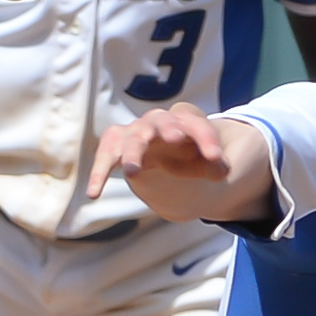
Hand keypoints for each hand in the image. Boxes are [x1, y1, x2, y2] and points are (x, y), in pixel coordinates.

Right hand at [86, 103, 229, 201]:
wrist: (166, 151)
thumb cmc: (189, 155)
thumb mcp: (207, 162)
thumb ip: (216, 165)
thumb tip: (221, 171)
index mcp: (184, 120)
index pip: (196, 124)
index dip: (207, 139)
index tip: (216, 159)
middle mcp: (158, 121)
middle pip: (161, 121)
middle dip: (168, 129)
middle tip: (175, 138)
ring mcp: (135, 132)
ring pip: (131, 138)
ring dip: (132, 153)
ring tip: (133, 171)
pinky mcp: (116, 145)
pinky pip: (105, 156)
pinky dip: (99, 173)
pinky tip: (93, 194)